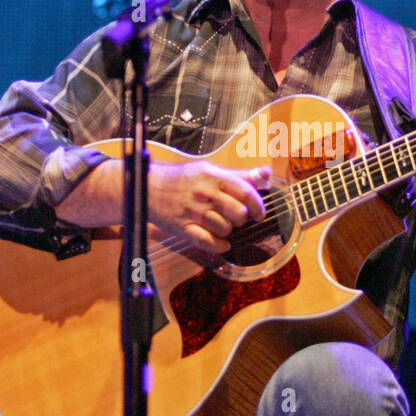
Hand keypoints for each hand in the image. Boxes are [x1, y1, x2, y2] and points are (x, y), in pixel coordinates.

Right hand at [149, 160, 269, 253]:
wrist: (148, 186)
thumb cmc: (183, 178)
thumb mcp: (211, 170)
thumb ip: (240, 175)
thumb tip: (266, 174)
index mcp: (214, 177)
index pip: (246, 192)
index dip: (258, 205)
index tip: (260, 213)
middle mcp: (205, 194)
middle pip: (238, 213)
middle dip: (243, 219)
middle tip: (237, 218)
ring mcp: (193, 212)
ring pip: (225, 229)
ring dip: (229, 231)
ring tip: (223, 225)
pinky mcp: (184, 227)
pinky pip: (207, 242)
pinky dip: (218, 246)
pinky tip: (222, 243)